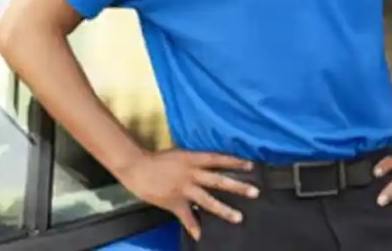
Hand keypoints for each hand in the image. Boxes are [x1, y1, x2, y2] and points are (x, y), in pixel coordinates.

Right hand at [118, 149, 258, 239]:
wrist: (137, 168)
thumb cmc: (157, 160)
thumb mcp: (179, 155)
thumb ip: (194, 162)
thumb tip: (209, 166)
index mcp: (192, 159)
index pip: (217, 159)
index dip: (234, 162)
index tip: (251, 166)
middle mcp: (190, 173)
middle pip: (218, 180)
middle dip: (237, 186)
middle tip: (254, 192)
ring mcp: (184, 189)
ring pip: (207, 200)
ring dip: (224, 209)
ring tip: (238, 218)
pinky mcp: (175, 202)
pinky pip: (188, 217)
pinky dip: (195, 227)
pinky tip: (201, 236)